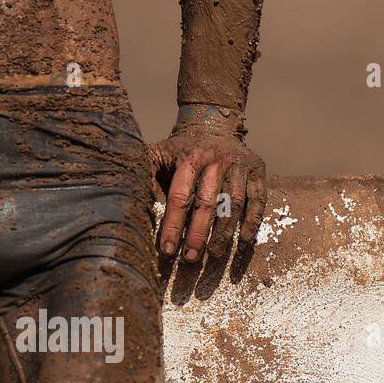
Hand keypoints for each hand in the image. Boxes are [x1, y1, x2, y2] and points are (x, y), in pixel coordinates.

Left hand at [148, 120, 266, 263]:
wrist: (212, 124)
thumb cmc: (180, 150)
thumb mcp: (157, 153)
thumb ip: (143, 173)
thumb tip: (124, 197)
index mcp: (189, 158)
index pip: (180, 197)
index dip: (173, 225)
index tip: (167, 250)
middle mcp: (216, 160)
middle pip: (208, 203)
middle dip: (198, 234)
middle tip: (191, 258)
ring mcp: (239, 165)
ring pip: (233, 204)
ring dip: (224, 232)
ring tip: (214, 254)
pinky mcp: (257, 170)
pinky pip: (258, 199)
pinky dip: (252, 221)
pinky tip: (243, 240)